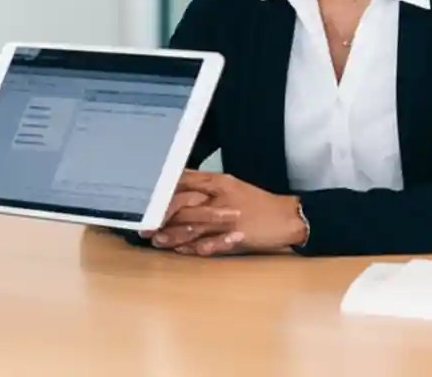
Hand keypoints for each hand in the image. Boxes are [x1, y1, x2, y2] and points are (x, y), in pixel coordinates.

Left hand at [141, 171, 305, 256]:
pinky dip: (195, 247)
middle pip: (184, 203)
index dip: (162, 192)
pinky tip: (181, 250)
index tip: (145, 201)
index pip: (183, 182)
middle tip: (144, 225)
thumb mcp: (229, 187)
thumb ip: (203, 186)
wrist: (287, 217)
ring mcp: (228, 218)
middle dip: (161, 215)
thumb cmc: (256, 203)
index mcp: (218, 183)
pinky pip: (211, 243)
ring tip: (157, 240)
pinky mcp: (237, 236)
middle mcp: (220, 197)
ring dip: (173, 233)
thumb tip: (175, 185)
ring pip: (194, 224)